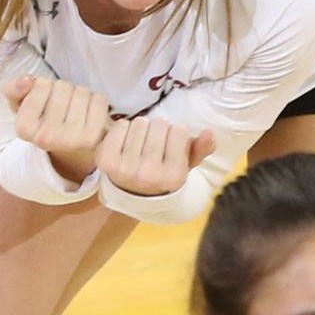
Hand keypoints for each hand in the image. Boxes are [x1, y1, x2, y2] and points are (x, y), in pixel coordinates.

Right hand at [5, 75, 111, 183]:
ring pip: (81, 92)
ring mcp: (69, 141)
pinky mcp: (91, 139)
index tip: (45, 102)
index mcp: (23, 128)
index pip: (41, 83)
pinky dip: (96, 101)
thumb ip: (14, 89)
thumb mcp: (23, 105)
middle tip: (63, 107)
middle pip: (62, 86)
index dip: (45, 86)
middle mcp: (44, 138)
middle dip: (64, 90)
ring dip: (80, 95)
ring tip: (75, 111)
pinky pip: (99, 100)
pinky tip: (89, 115)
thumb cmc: (45, 119)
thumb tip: (27, 80)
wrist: (71, 146)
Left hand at [94, 116, 215, 197]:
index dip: (176, 134)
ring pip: (140, 123)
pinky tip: (126, 143)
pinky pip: (120, 125)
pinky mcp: (105, 159)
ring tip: (141, 143)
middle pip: (159, 124)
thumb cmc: (162, 173)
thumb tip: (210, 133)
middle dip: (159, 129)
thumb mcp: (185, 165)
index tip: (170, 146)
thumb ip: (200, 150)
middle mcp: (148, 175)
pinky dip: (124, 129)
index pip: (179, 131)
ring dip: (142, 128)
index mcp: (173, 177)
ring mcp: (124, 168)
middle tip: (154, 144)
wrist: (131, 191)